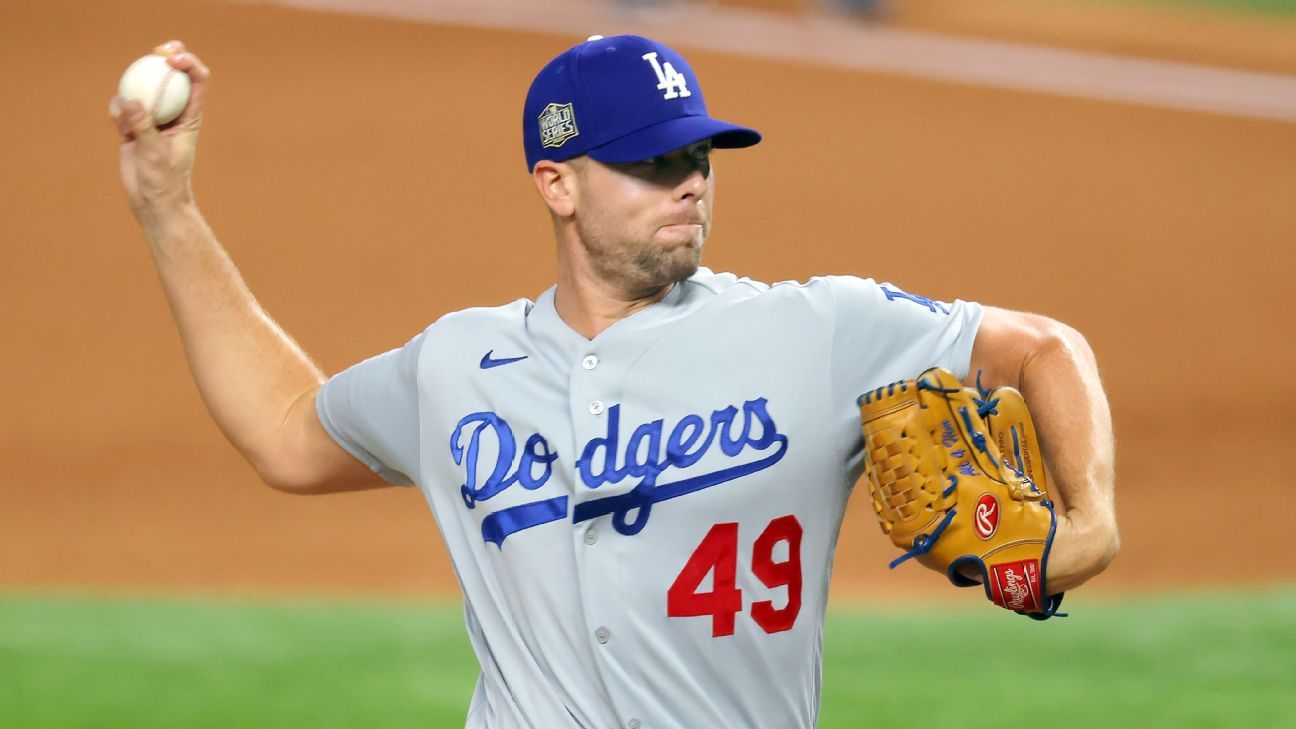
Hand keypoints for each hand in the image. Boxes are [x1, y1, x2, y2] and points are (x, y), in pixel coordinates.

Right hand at [108, 40, 209, 221]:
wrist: (153, 201)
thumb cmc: (164, 181)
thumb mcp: (156, 154)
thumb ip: (144, 127)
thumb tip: (131, 102)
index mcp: (190, 116)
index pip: (197, 82)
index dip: (189, 64)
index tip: (171, 59)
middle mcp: (173, 113)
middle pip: (171, 77)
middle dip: (165, 58)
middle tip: (156, 50)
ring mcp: (152, 119)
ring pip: (142, 90)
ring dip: (132, 91)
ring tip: (129, 118)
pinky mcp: (133, 127)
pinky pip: (123, 108)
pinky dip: (118, 110)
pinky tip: (118, 122)